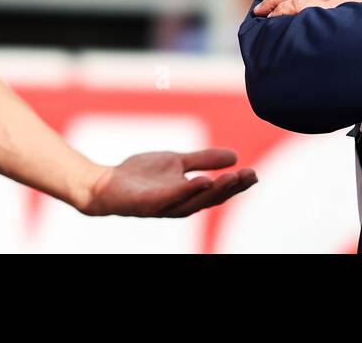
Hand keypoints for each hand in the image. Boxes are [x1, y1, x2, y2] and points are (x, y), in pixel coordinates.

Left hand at [82, 149, 256, 217]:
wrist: (106, 183)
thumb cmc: (142, 176)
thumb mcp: (177, 162)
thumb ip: (203, 160)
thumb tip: (235, 156)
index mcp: (189, 195)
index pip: (218, 192)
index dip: (237, 185)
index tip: (254, 173)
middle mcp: (180, 204)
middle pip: (211, 199)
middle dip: (232, 188)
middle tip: (250, 175)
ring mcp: (163, 206)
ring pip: (194, 201)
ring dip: (216, 190)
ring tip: (233, 177)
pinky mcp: (148, 204)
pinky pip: (170, 198)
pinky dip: (187, 190)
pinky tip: (202, 180)